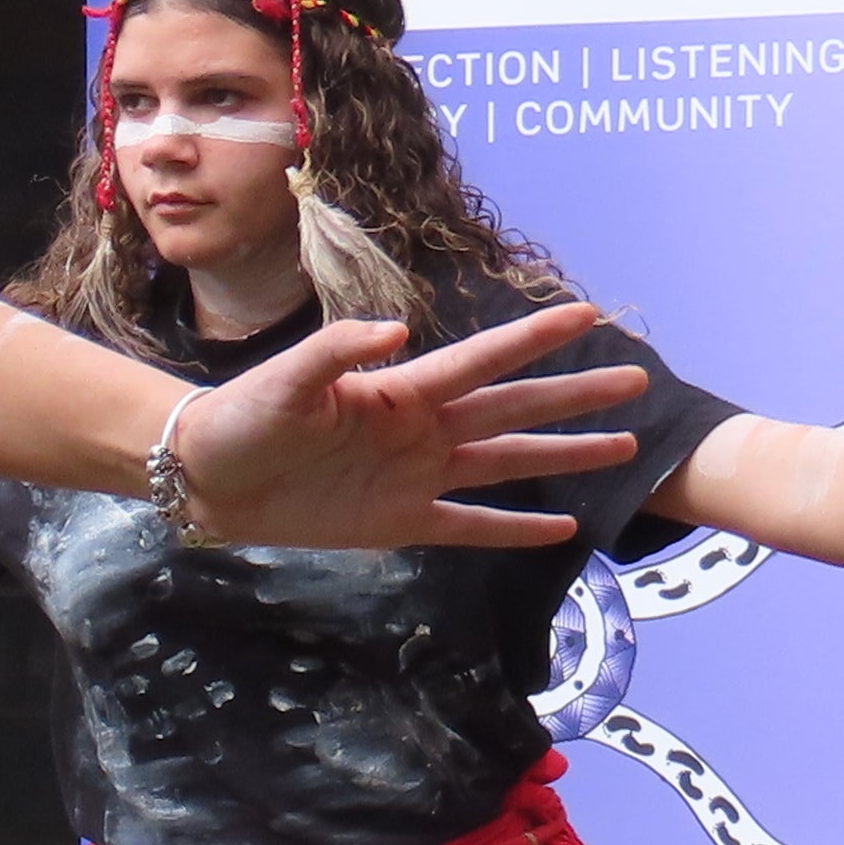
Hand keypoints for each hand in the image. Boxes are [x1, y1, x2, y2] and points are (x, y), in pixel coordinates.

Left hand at [176, 298, 645, 549]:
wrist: (206, 478)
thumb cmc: (242, 418)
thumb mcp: (283, 380)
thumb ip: (336, 351)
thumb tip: (396, 330)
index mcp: (400, 390)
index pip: (482, 360)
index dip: (533, 339)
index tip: (587, 316)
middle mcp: (421, 430)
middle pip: (513, 409)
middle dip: (574, 397)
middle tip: (637, 382)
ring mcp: (416, 476)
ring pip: (506, 463)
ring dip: (562, 455)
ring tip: (621, 447)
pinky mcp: (400, 522)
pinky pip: (468, 526)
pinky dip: (512, 528)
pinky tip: (560, 526)